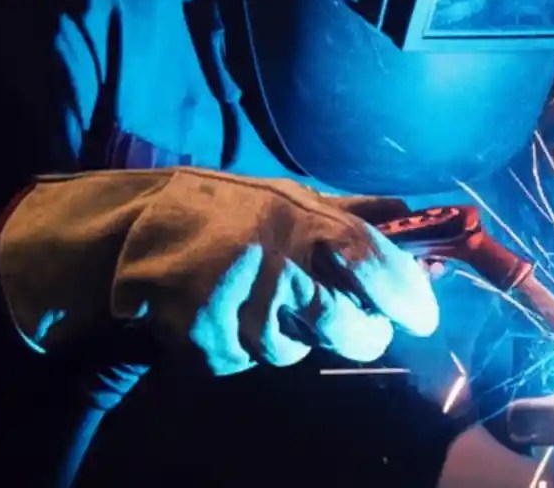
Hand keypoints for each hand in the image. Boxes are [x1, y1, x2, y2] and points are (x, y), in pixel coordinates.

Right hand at [0, 168, 437, 374]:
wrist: (128, 227)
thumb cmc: (220, 207)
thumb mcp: (286, 194)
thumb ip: (349, 211)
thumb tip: (409, 210)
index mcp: (302, 220)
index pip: (371, 259)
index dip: (406, 291)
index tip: (425, 316)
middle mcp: (276, 263)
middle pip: (344, 324)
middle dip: (362, 335)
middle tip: (364, 330)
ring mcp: (239, 304)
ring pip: (294, 350)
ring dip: (292, 337)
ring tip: (267, 303)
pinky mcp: (206, 340)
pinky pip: (247, 360)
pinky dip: (244, 346)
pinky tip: (227, 314)